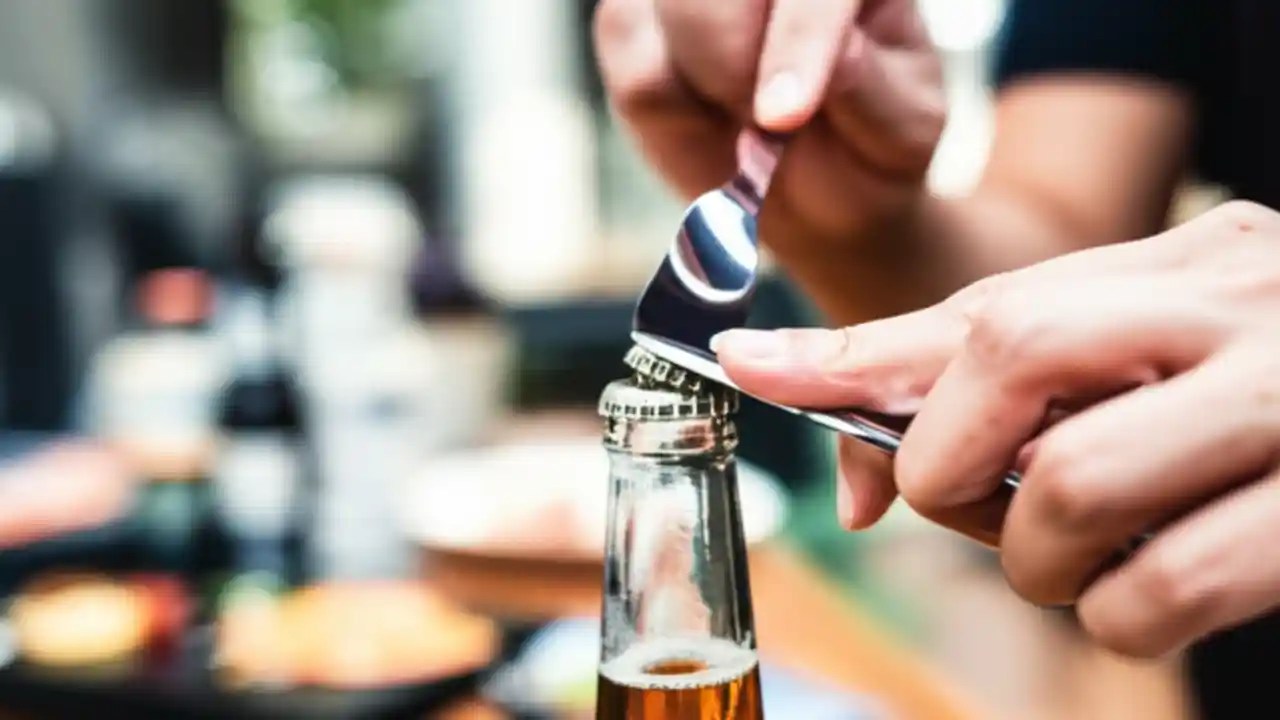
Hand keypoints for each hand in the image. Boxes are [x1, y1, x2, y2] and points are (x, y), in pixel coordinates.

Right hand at [593, 0, 944, 251]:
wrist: (815, 191)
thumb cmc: (866, 144)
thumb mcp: (898, 132)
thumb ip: (871, 90)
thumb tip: (835, 54)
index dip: (799, 40)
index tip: (785, 116)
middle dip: (735, 60)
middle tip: (767, 125)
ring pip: (671, 5)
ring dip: (704, 84)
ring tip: (747, 122)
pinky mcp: (633, 18)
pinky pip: (632, 58)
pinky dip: (667, 108)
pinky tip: (706, 116)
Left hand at [715, 201, 1279, 656]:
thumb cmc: (1257, 393)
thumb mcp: (1142, 358)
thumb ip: (995, 385)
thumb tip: (842, 460)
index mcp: (1182, 262)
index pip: (984, 300)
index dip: (855, 351)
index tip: (751, 369)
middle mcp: (1239, 305)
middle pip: (1013, 358)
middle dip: (952, 465)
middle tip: (985, 508)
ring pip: (1076, 486)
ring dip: (1038, 558)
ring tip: (1077, 558)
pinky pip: (1165, 588)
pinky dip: (1121, 614)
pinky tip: (1146, 590)